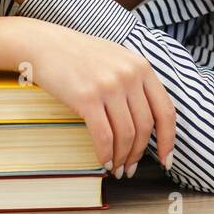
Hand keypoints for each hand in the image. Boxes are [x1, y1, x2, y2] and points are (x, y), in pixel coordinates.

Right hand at [25, 22, 176, 177]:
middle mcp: (130, 75)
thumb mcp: (117, 59)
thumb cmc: (80, 55)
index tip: (167, 159)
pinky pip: (103, 135)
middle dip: (140, 154)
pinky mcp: (87, 98)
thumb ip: (135, 82)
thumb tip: (149, 120)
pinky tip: (104, 162)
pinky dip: (105, 154)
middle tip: (132, 169)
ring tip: (118, 169)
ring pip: (126, 134)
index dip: (169, 140)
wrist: (45, 44)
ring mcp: (109, 86)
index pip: (166, 110)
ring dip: (123, 158)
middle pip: (146, 126)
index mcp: (142, 67)